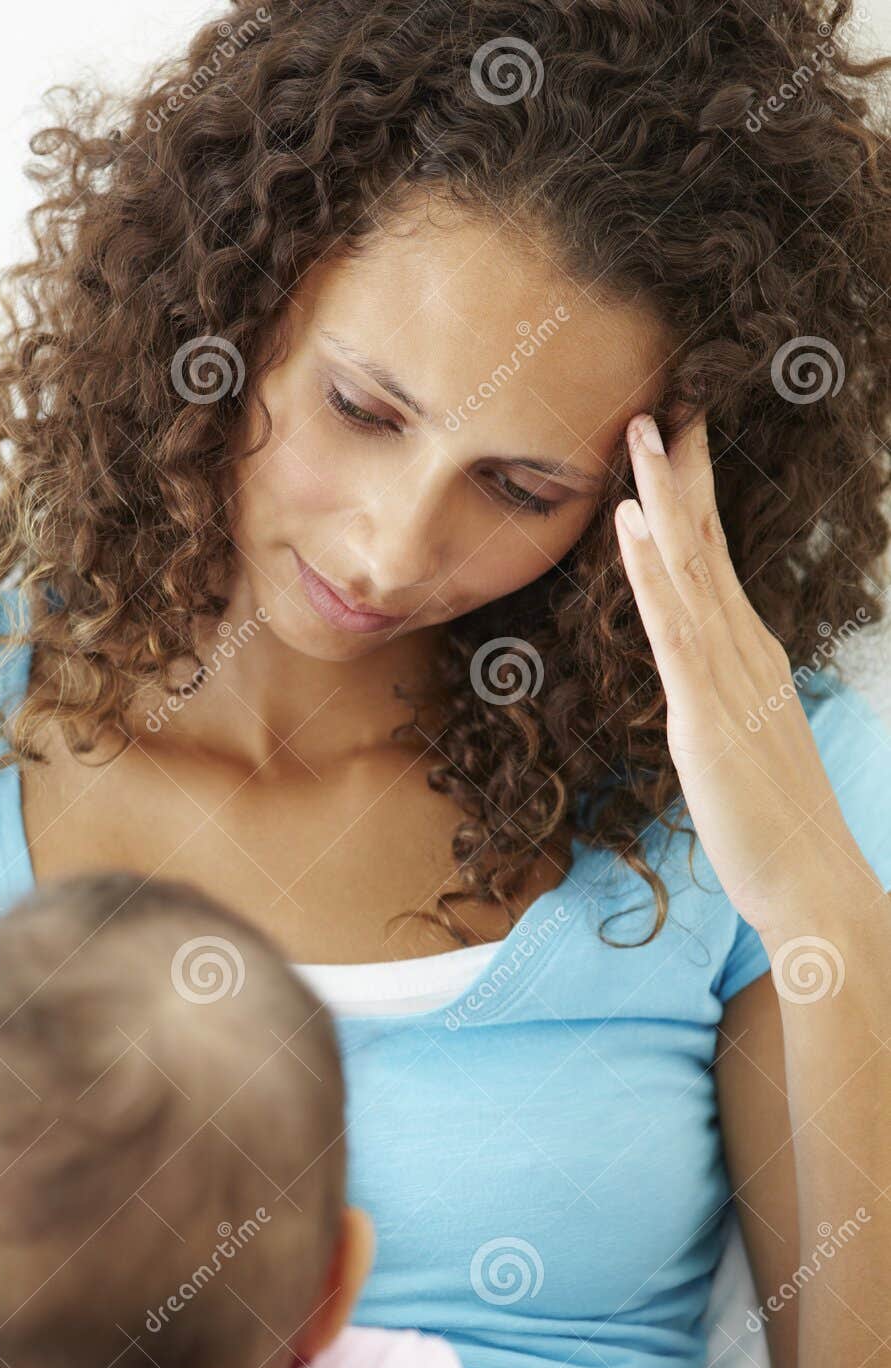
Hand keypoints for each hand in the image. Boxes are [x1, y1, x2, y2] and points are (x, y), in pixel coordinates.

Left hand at [614, 409, 873, 937]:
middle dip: (683, 473)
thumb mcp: (746, 741)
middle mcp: (746, 652)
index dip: (694, 498)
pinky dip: (651, 574)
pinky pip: (675, 632)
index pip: (716, 560)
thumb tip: (701, 678)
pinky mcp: (707, 716)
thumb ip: (724, 698)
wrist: (814, 884)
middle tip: (659, 404)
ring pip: (691, 571)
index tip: (677, 440)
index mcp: (752, 655)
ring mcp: (730, 679)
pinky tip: (631, 527)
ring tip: (641, 433)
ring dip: (663, 498)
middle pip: (707, 545)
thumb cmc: (778, 823)